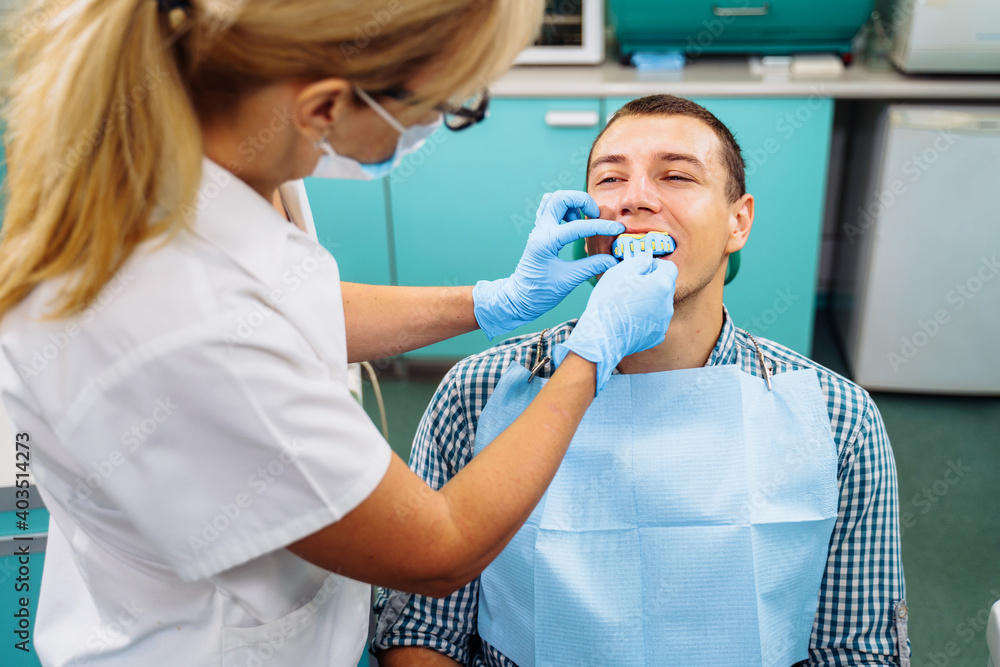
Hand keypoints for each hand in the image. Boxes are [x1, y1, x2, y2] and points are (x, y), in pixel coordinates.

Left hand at [472, 191, 624, 338]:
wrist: (520, 298)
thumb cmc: (540, 292)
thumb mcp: (569, 281)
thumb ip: (592, 267)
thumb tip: (613, 260)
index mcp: (546, 242)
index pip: (578, 227)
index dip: (601, 226)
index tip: (617, 228)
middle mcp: (540, 231)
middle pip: (560, 198)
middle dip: (582, 201)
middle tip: (595, 216)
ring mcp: (538, 229)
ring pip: (553, 199)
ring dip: (571, 203)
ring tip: (582, 219)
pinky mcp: (539, 231)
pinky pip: (548, 208)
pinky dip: (563, 208)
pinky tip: (573, 222)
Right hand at [552, 252, 677, 393]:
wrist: (601, 335)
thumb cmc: (609, 301)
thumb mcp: (621, 271)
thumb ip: (639, 260)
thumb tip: (647, 258)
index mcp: (662, 285)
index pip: (670, 268)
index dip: (656, 265)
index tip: (642, 269)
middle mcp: (668, 304)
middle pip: (666, 286)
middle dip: (653, 283)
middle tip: (631, 285)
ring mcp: (663, 322)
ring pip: (660, 304)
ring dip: (649, 300)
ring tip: (628, 303)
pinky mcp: (656, 336)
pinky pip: (655, 322)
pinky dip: (646, 318)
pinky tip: (630, 318)